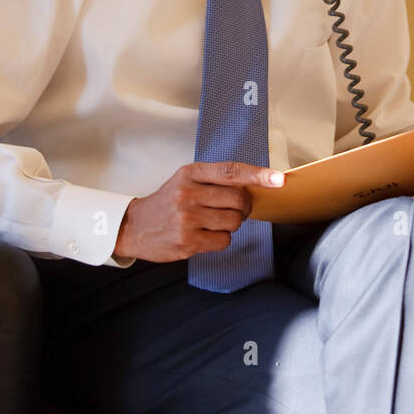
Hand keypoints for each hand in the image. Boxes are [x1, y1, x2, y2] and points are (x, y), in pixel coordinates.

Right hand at [113, 161, 284, 263]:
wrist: (134, 227)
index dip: (259, 175)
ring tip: (212, 222)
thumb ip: (215, 180)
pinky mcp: (187, 242)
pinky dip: (220, 239)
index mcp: (190, 174)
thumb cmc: (167, 202)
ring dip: (231, 224)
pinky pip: (224, 241)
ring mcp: (187, 219)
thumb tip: (254, 185)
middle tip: (235, 209)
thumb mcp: (185, 181)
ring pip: (234, 222)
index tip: (279, 179)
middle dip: (243, 207)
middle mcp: (188, 194)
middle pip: (238, 200)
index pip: (231, 171)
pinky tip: (204, 235)